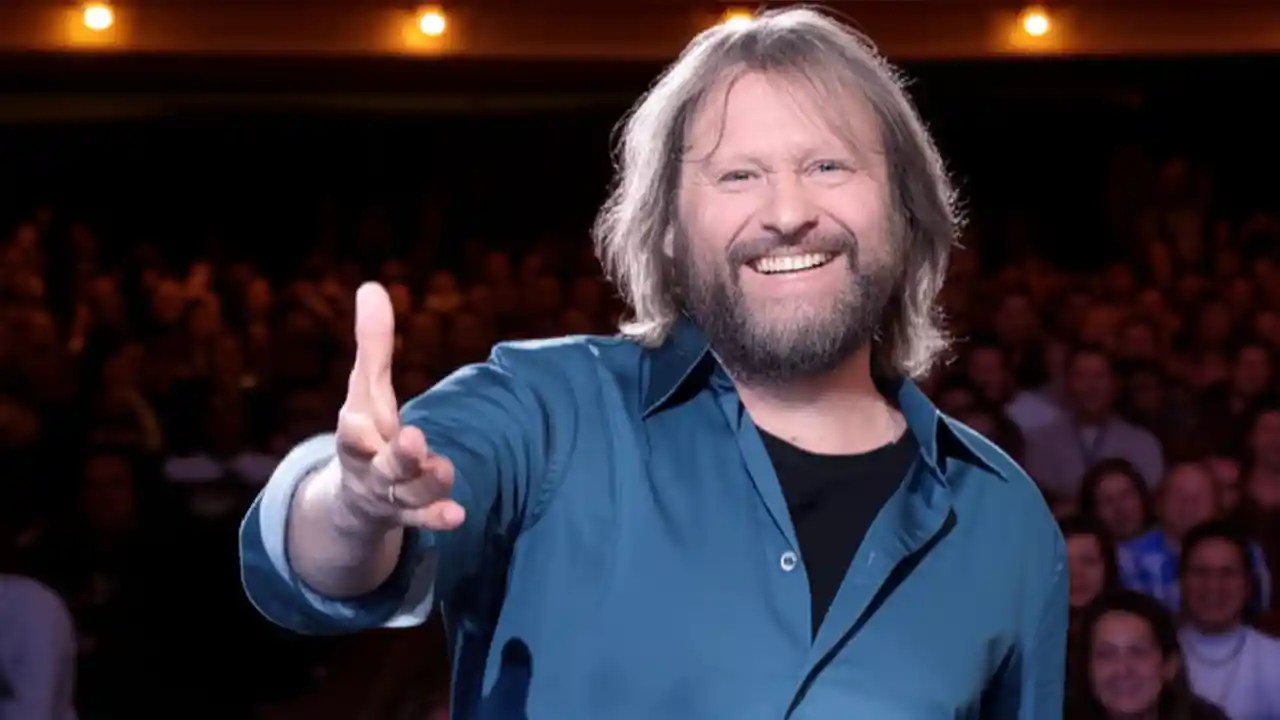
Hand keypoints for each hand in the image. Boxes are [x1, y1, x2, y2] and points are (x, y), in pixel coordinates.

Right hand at [333, 282, 464, 530]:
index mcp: (357, 438)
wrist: (355, 497)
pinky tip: (458, 514)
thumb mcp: (367, 389)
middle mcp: (372, 469)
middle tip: (416, 439)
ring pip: (409, 494)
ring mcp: (392, 495)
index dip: (353, 430)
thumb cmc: (367, 430)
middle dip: (400, 455)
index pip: (351, 435)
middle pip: (386, 465)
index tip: (357, 420)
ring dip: (427, 484)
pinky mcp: (411, 514)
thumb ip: (372, 344)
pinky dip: (438, 517)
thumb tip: (372, 286)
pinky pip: (424, 519)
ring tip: (446, 470)